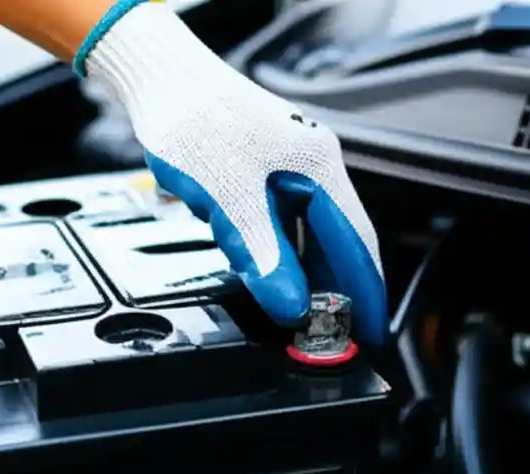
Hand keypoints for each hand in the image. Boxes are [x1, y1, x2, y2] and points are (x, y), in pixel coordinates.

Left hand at [80, 0, 387, 346]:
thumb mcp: (230, 197)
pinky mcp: (256, 171)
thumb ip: (262, 255)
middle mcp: (308, 165)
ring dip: (309, 275)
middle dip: (341, 290)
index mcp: (317, 168)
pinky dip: (280, 254)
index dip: (365, 292)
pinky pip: (279, 222)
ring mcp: (283, 168)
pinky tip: (271, 274)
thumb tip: (291, 305)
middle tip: (342, 336)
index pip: (356, 242)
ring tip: (309, 316)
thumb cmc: (193, 120)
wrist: (158, 81)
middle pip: (336, 241)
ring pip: (306, 234)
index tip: (371, 332)